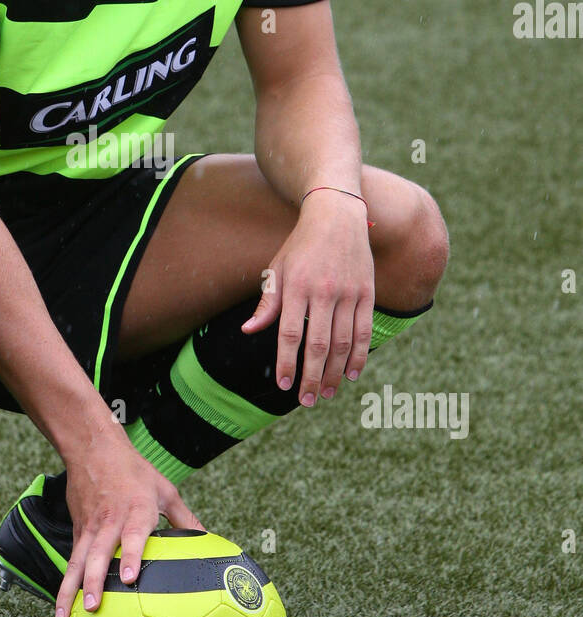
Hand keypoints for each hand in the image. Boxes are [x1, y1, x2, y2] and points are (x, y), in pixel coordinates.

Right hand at [54, 430, 203, 616]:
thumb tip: (208, 539)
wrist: (94, 449)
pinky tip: (61, 606)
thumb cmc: (134, 470)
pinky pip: (71, 559)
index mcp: (136, 510)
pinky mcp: (77, 530)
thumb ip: (184, 518)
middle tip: (92, 607)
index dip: (130, 556)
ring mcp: (90, 527)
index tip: (129, 579)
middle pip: (98, 554)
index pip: (132, 535)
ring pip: (77, 561)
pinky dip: (64, 583)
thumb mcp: (165, 489)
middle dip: (94, 582)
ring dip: (69, 589)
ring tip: (64, 616)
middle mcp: (110, 521)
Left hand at [241, 188, 373, 405]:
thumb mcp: (277, 268)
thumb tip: (249, 331)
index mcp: (296, 286)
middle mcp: (323, 291)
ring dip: (335, 372)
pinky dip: (359, 355)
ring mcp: (349, 292)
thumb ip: (267, 303)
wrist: (336, 215)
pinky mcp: (367, 292)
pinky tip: (352, 373)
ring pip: (343, 342)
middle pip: (318, 344)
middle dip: (312, 377)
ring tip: (328, 393)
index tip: (284, 385)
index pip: (290, 333)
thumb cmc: (300, 246)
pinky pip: (364, 330)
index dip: (287, 362)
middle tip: (308, 401)